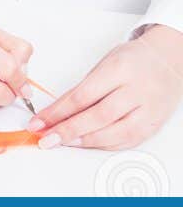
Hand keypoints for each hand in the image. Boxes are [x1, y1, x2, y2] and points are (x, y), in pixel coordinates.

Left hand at [29, 25, 182, 149]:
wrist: (168, 62)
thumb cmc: (132, 61)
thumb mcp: (103, 65)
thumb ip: (83, 88)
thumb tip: (56, 112)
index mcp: (119, 71)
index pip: (82, 96)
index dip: (57, 112)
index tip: (38, 121)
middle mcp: (136, 91)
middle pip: (98, 116)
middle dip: (68, 130)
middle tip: (45, 138)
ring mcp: (148, 110)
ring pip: (115, 132)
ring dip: (85, 141)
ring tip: (62, 142)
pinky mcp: (154, 125)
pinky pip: (128, 140)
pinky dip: (104, 145)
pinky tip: (86, 144)